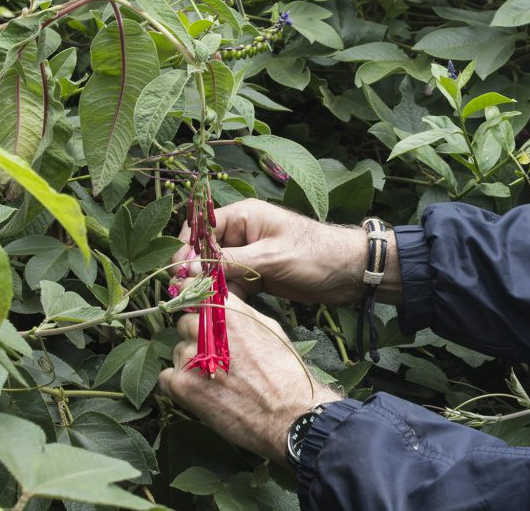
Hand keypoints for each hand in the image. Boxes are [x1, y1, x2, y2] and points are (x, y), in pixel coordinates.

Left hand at [157, 291, 340, 462]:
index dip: (195, 302)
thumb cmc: (283, 371)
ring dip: (192, 364)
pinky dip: (181, 385)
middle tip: (219, 358)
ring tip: (219, 381)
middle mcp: (203, 328)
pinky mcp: (181, 385)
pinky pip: (167, 378)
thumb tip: (222, 306)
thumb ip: (239, 314)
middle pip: (185, 325)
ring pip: (179, 352)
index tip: (197, 311)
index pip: (195, 294)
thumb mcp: (268, 328)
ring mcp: (189, 356)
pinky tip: (205, 393)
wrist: (287, 411)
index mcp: (225, 310)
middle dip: (197, 339)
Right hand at [172, 198, 369, 304]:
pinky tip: (222, 312)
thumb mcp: (270, 257)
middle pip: (206, 253)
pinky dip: (227, 298)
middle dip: (196, 274)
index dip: (187, 251)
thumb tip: (189, 269)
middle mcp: (243, 234)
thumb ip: (230, 263)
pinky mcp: (259, 275)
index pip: (201, 229)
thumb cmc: (315, 254)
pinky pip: (234, 286)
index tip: (179, 275)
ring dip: (210, 289)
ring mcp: (251, 256)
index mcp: (244, 216)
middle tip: (186, 298)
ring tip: (201, 309)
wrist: (350, 272)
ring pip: (218, 273)